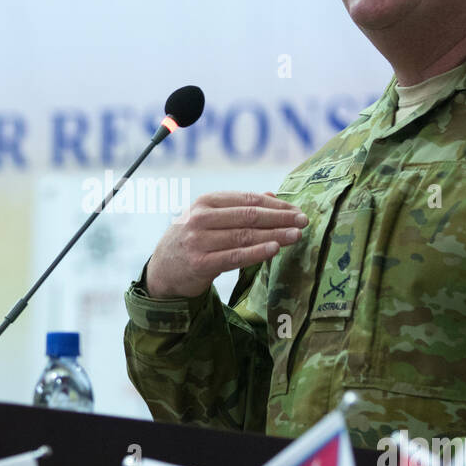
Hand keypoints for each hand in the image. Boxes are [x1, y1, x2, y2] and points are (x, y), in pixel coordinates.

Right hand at [144, 191, 308, 298]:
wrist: (163, 271)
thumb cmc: (192, 241)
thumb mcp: (209, 218)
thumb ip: (238, 207)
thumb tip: (272, 195)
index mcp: (205, 202)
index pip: (247, 200)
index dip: (275, 204)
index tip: (296, 210)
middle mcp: (200, 218)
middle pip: (249, 216)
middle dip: (280, 218)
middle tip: (303, 221)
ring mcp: (199, 241)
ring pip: (245, 236)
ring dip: (275, 235)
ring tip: (296, 235)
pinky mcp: (201, 263)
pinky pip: (235, 257)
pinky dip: (257, 253)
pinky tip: (275, 249)